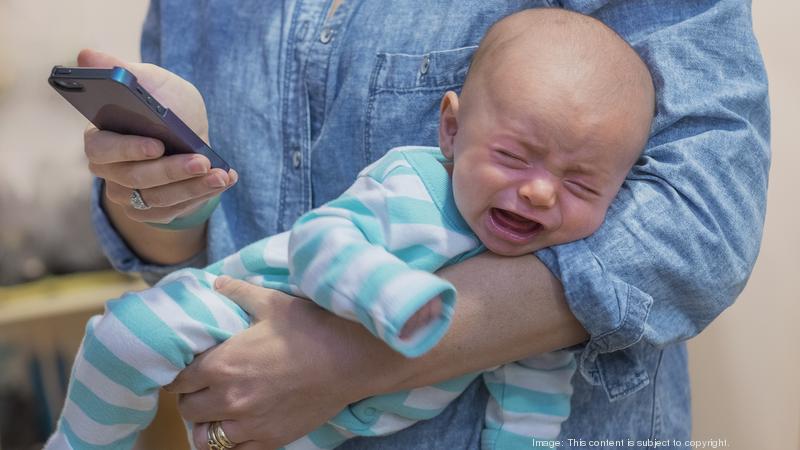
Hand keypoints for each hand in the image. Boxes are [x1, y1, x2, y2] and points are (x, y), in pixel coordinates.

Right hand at [78, 49, 236, 223]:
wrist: (187, 132)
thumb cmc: (163, 103)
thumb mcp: (149, 81)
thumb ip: (122, 70)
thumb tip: (87, 54)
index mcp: (99, 139)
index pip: (103, 150)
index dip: (129, 149)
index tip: (158, 144)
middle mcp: (109, 172)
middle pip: (136, 179)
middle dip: (172, 171)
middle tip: (203, 161)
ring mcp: (128, 196)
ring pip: (159, 199)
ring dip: (194, 187)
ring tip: (221, 175)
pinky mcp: (151, 212)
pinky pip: (175, 211)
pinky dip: (202, 196)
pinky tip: (224, 180)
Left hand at [166, 277, 367, 449]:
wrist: (350, 359)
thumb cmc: (311, 328)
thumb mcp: (272, 303)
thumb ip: (239, 292)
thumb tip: (218, 282)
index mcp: (222, 365)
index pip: (178, 381)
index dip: (181, 375)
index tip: (189, 370)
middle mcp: (229, 399)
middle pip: (188, 410)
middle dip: (192, 398)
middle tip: (204, 388)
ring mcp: (249, 424)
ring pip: (206, 437)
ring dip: (208, 423)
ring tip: (219, 411)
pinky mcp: (270, 440)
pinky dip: (231, 441)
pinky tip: (240, 426)